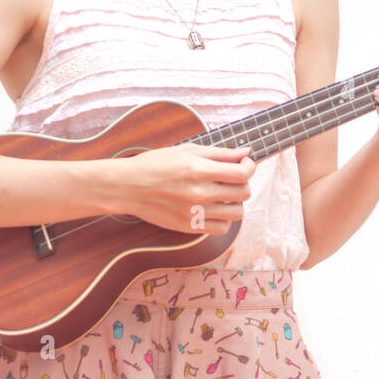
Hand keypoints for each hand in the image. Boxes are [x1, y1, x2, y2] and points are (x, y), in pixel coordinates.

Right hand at [115, 142, 254, 234]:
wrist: (129, 186)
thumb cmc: (156, 164)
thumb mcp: (187, 150)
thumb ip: (219, 153)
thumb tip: (246, 152)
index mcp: (200, 170)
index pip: (243, 173)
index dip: (249, 167)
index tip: (244, 163)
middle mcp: (200, 193)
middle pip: (244, 193)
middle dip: (243, 183)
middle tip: (232, 178)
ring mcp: (195, 212)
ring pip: (237, 213)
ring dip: (235, 202)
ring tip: (224, 194)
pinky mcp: (190, 227)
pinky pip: (222, 228)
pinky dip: (223, 219)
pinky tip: (214, 208)